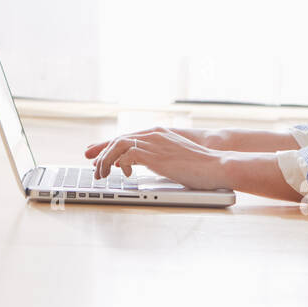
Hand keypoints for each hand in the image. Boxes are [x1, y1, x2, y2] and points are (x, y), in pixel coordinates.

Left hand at [83, 127, 225, 189]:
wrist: (216, 165)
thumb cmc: (200, 165)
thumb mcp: (175, 156)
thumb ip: (159, 155)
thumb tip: (145, 163)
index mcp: (158, 133)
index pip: (127, 136)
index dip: (109, 145)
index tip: (97, 153)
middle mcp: (153, 134)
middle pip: (118, 138)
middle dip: (100, 151)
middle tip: (91, 164)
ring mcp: (153, 143)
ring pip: (117, 145)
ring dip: (105, 159)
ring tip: (101, 174)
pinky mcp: (154, 155)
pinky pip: (125, 155)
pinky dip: (117, 164)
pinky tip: (118, 173)